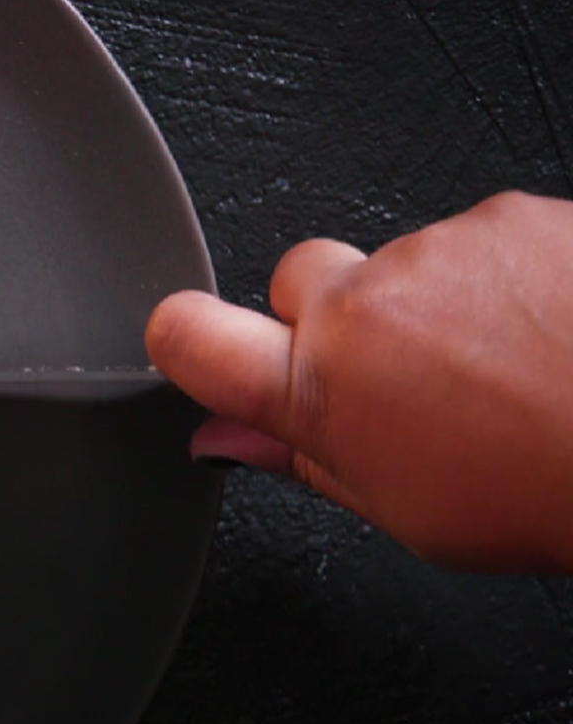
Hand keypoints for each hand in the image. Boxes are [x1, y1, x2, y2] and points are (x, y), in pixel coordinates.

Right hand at [146, 191, 572, 572]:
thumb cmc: (554, 488)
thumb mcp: (414, 512)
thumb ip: (306, 460)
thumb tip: (229, 440)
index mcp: (323, 388)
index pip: (188, 334)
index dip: (186, 339)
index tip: (201, 349)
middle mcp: (367, 304)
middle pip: (303, 279)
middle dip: (339, 317)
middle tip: (408, 378)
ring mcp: (443, 249)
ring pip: (408, 260)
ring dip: (443, 301)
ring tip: (516, 366)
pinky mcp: (515, 212)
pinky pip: (488, 238)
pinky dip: (514, 277)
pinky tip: (555, 334)